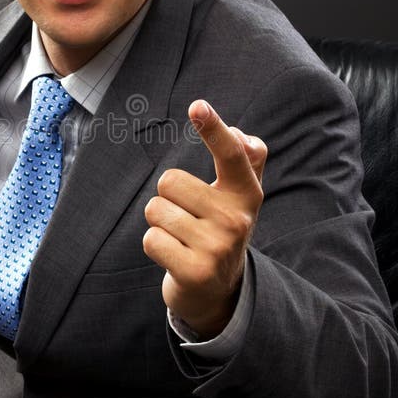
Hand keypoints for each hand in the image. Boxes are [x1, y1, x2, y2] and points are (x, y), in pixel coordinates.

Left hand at [143, 100, 266, 338]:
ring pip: (156, 210)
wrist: (220, 292)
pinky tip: (174, 256)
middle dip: (168, 198)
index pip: (230, 154)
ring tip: (180, 237)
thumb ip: (246, 161)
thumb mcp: (239, 198)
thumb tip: (243, 135)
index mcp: (246, 194)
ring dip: (160, 223)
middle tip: (186, 217)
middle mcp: (236, 219)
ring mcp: (217, 248)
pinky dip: (154, 245)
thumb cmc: (221, 230)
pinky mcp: (195, 272)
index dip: (213, 128)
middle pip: (170, 181)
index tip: (197, 105)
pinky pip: (151, 239)